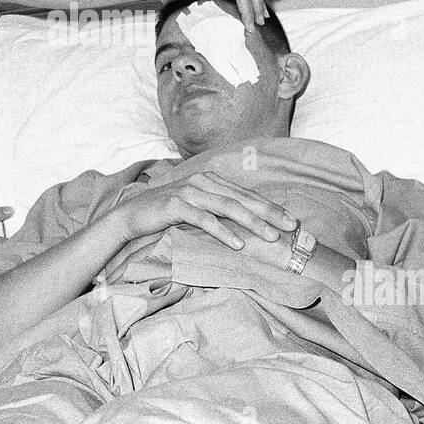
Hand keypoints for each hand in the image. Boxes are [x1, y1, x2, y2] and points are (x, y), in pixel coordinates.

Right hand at [107, 172, 296, 249]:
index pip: (247, 194)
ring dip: (251, 222)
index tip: (291, 221)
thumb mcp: (196, 208)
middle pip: (242, 198)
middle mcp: (203, 181)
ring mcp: (189, 191)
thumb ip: (218, 209)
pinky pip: (204, 219)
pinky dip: (222, 231)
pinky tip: (237, 243)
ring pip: (227, 207)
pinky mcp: (175, 205)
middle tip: (290, 227)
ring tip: (270, 236)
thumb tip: (248, 223)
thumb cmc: (167, 214)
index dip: (270, 206)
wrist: (131, 215)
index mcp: (211, 180)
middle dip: (269, 213)